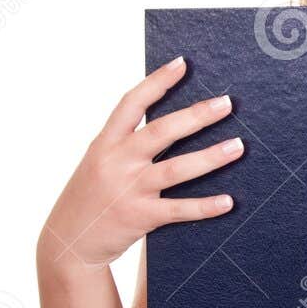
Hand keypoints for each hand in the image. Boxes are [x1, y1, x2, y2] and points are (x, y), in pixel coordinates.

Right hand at [37, 56, 242, 273]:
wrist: (67, 243)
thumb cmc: (91, 197)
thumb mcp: (99, 162)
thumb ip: (125, 143)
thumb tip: (169, 121)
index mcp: (105, 143)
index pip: (132, 103)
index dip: (157, 82)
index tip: (183, 64)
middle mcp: (116, 162)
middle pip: (161, 131)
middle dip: (196, 115)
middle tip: (227, 103)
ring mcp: (128, 189)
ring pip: (176, 168)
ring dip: (210, 156)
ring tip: (238, 146)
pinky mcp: (139, 217)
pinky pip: (179, 209)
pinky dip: (205, 206)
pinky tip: (228, 201)